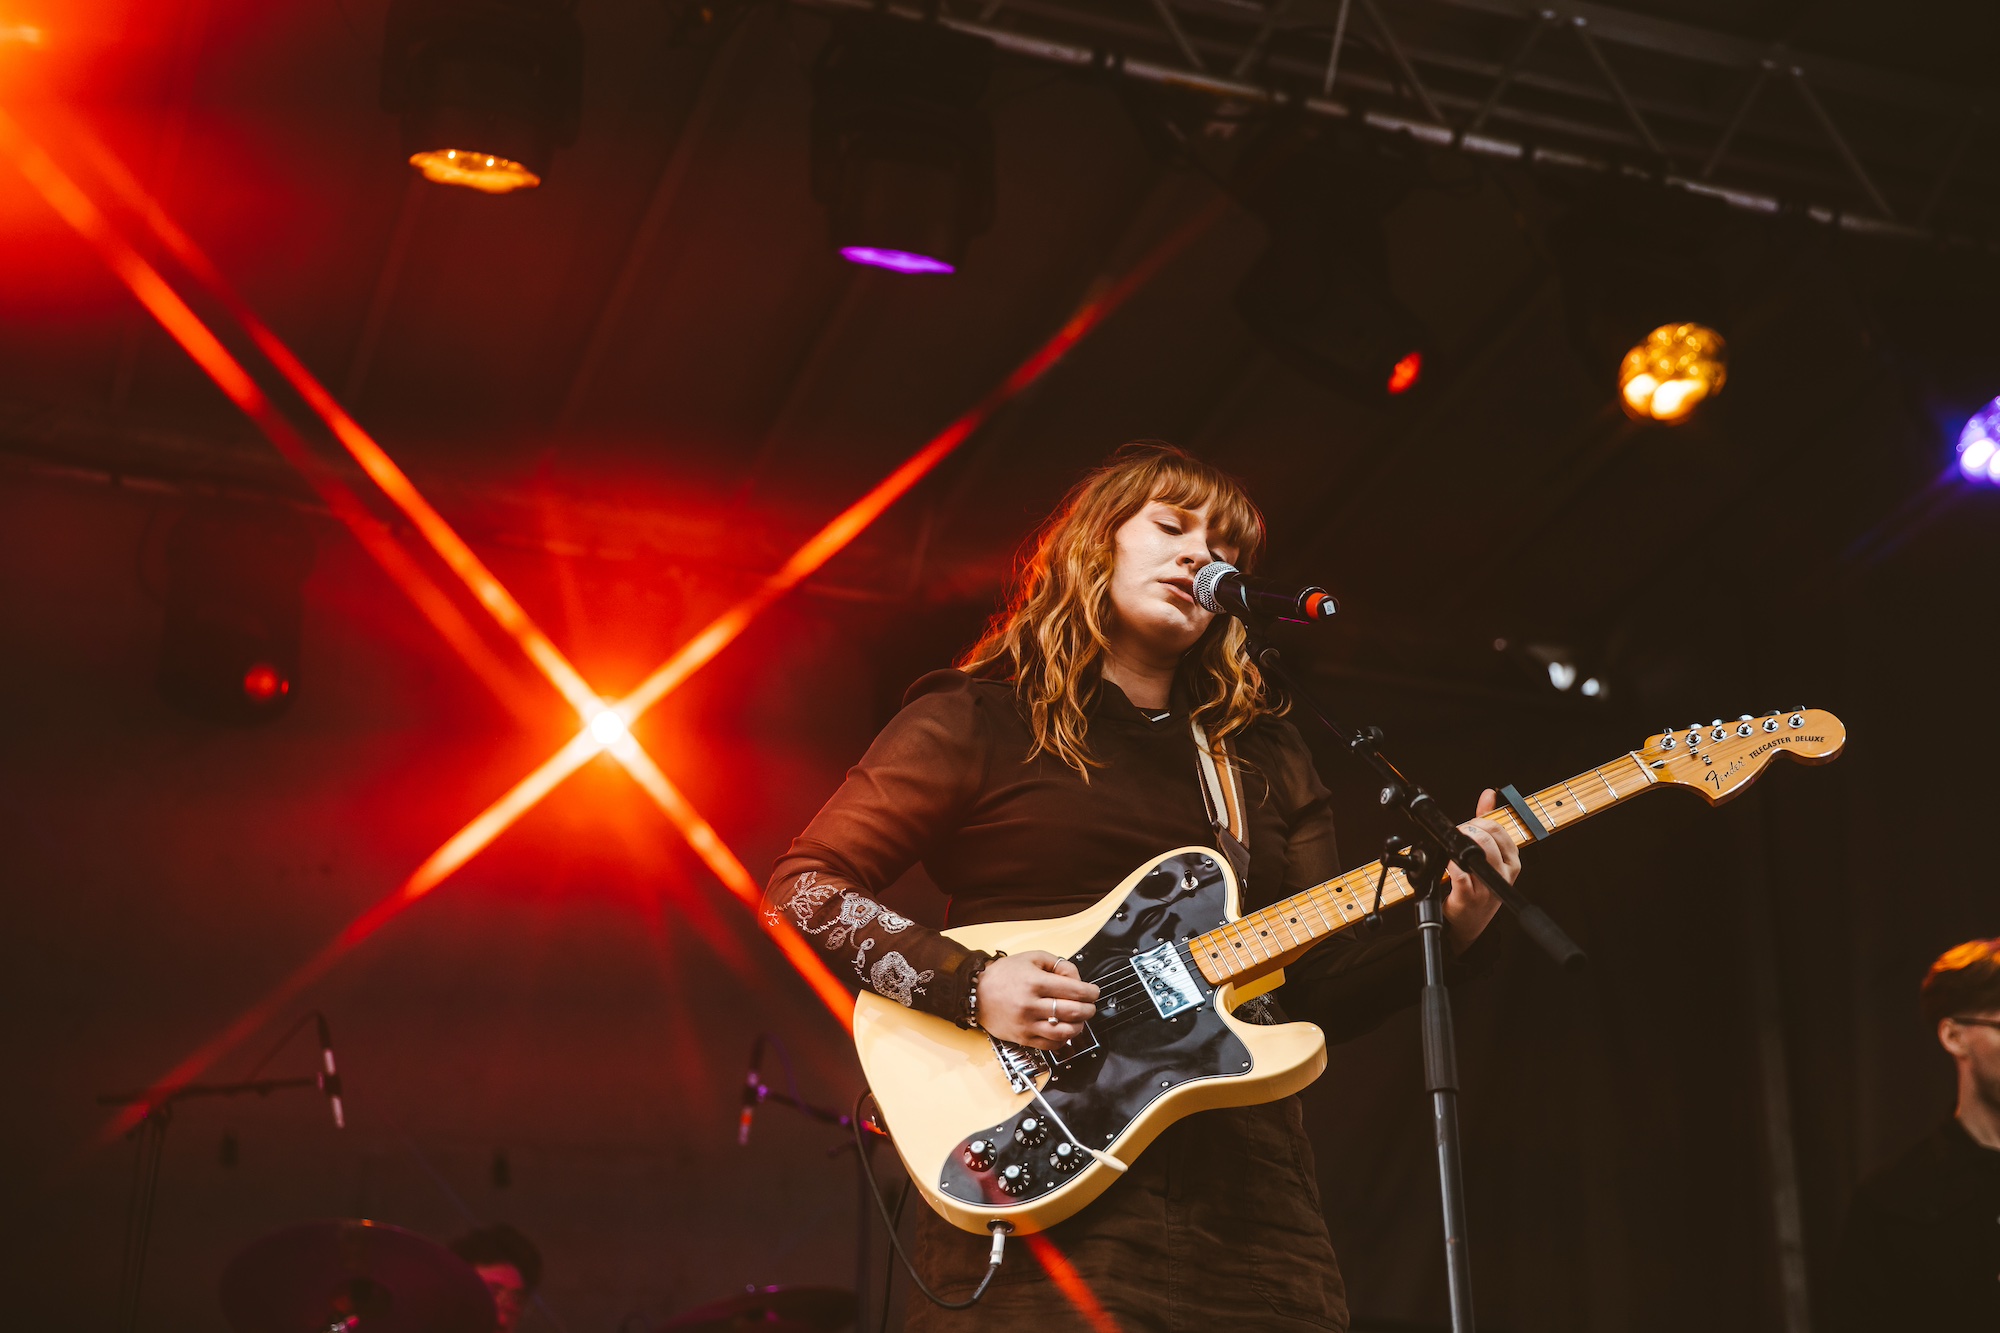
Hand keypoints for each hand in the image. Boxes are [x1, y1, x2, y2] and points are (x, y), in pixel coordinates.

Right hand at [975, 952, 1099, 1050]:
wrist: (975, 992)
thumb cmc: (1004, 974)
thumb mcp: (1032, 958)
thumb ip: (1058, 964)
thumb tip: (1077, 979)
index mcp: (1034, 982)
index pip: (1074, 990)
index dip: (1091, 992)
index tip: (1094, 992)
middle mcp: (1031, 1005)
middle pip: (1073, 1012)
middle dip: (1089, 1009)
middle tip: (1090, 1006)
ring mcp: (1026, 1024)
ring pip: (1064, 1032)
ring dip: (1079, 1026)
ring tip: (1079, 1020)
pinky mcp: (1022, 1038)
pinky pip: (1050, 1045)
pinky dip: (1063, 1039)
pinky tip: (1064, 1030)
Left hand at [1443, 788, 1518, 952]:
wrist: (1468, 922)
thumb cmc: (1479, 886)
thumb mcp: (1490, 854)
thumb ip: (1487, 822)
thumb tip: (1488, 795)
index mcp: (1512, 861)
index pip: (1498, 829)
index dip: (1478, 822)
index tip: (1467, 826)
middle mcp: (1504, 874)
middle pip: (1487, 838)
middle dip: (1467, 829)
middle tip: (1456, 834)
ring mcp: (1487, 887)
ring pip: (1476, 852)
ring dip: (1458, 842)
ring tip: (1450, 847)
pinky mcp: (1469, 896)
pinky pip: (1459, 872)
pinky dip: (1450, 862)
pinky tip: (1446, 862)